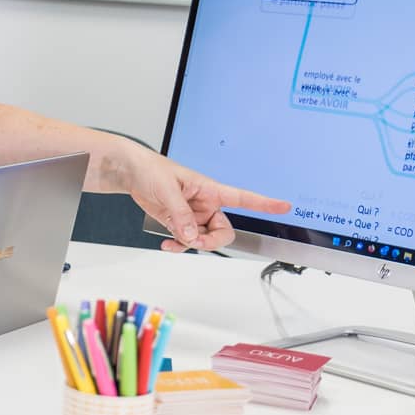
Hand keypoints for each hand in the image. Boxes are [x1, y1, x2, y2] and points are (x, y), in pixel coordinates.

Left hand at [119, 150, 291, 252]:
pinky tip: (168, 243)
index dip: (264, 203)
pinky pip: (188, 240)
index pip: (243, 197)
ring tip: (172, 240)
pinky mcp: (180, 223)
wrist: (131, 173)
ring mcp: (193, 215)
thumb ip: (181, 214)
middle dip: (212, 241)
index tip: (284, 206)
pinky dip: (180, 245)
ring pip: (205, 239)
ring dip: (191, 243)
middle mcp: (206, 204)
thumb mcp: (167, 190)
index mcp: (210, 189)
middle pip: (224, 231)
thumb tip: (192, 236)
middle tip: (195, 241)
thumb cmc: (151, 169)